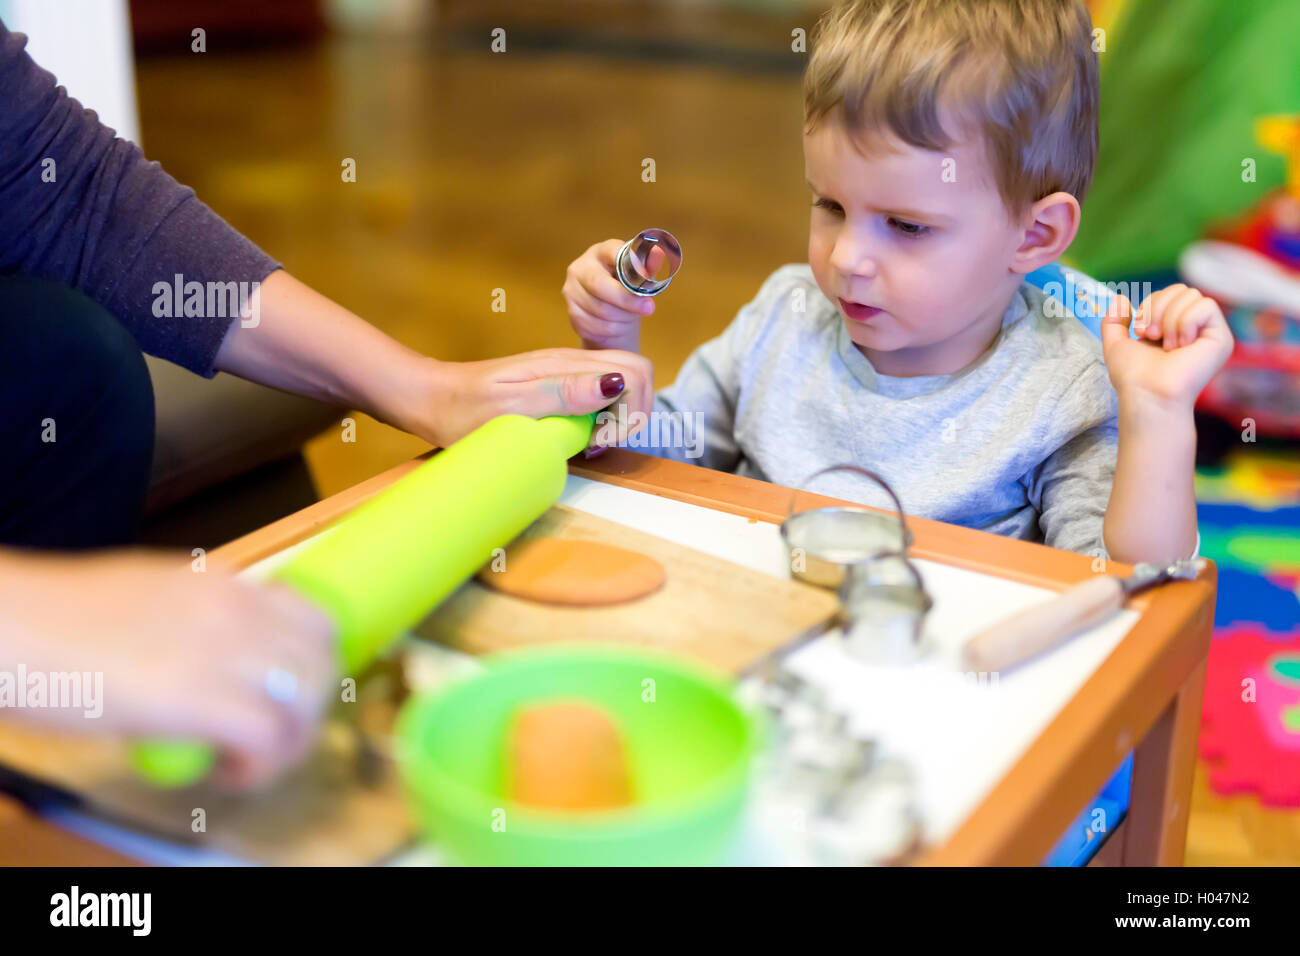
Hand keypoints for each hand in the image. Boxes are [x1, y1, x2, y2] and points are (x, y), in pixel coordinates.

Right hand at [1, 550, 335, 790]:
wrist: (10, 625)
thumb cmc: (57, 619)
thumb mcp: (148, 597)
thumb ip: (192, 619)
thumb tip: (207, 656)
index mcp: (226, 584)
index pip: (313, 618)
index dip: (313, 665)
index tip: (289, 696)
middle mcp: (238, 609)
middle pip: (321, 662)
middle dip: (309, 709)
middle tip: (274, 739)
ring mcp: (224, 650)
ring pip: (306, 699)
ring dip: (291, 741)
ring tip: (251, 761)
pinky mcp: (201, 697)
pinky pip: (269, 736)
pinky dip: (260, 765)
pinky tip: (228, 771)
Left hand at [404, 348, 654, 449]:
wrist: (431, 399)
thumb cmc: (464, 409)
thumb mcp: (514, 406)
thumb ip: (565, 393)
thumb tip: (615, 383)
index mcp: (565, 365)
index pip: (635, 371)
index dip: (633, 409)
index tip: (602, 437)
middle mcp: (570, 363)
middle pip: (636, 372)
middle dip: (634, 411)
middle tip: (601, 441)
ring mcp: (564, 372)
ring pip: (621, 382)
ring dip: (620, 416)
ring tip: (591, 442)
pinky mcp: (556, 384)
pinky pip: (599, 393)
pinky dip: (603, 418)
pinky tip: (580, 437)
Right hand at [562, 239, 661, 351]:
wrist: (612, 310)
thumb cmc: (629, 286)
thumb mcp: (642, 274)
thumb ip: (648, 265)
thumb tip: (657, 254)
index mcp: (601, 252)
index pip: (611, 252)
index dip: (628, 266)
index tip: (645, 279)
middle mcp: (581, 267)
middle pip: (599, 284)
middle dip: (627, 300)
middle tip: (649, 308)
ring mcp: (572, 290)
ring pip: (599, 309)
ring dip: (622, 317)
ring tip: (632, 316)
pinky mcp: (572, 311)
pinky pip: (593, 325)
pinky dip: (611, 330)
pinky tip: (618, 325)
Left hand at [1100, 284, 1234, 407]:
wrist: (1146, 394)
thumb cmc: (1133, 375)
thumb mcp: (1116, 344)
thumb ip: (1114, 321)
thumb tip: (1120, 298)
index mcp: (1175, 327)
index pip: (1169, 292)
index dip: (1150, 305)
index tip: (1141, 331)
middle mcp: (1195, 328)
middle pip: (1182, 289)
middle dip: (1158, 308)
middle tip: (1151, 336)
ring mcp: (1210, 333)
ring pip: (1193, 295)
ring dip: (1170, 319)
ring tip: (1166, 345)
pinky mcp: (1221, 339)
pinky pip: (1206, 306)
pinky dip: (1186, 322)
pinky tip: (1181, 345)